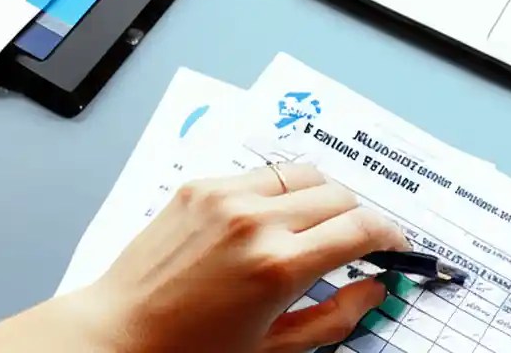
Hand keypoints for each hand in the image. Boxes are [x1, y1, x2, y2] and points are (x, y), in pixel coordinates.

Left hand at [79, 164, 407, 352]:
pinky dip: (279, 192)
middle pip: (341, 196)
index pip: (362, 229)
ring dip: (322, 198)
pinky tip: (268, 221)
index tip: (393, 246)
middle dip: (357, 219)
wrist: (117, 334)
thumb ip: (336, 317)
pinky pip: (262, 175)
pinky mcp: (202, 186)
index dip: (389, 236)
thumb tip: (376, 289)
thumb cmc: (189, 351)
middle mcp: (255, 222)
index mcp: (278, 267)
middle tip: (353, 244)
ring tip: (313, 227)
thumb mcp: (274, 348)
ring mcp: (226, 197)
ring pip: (306, 175)